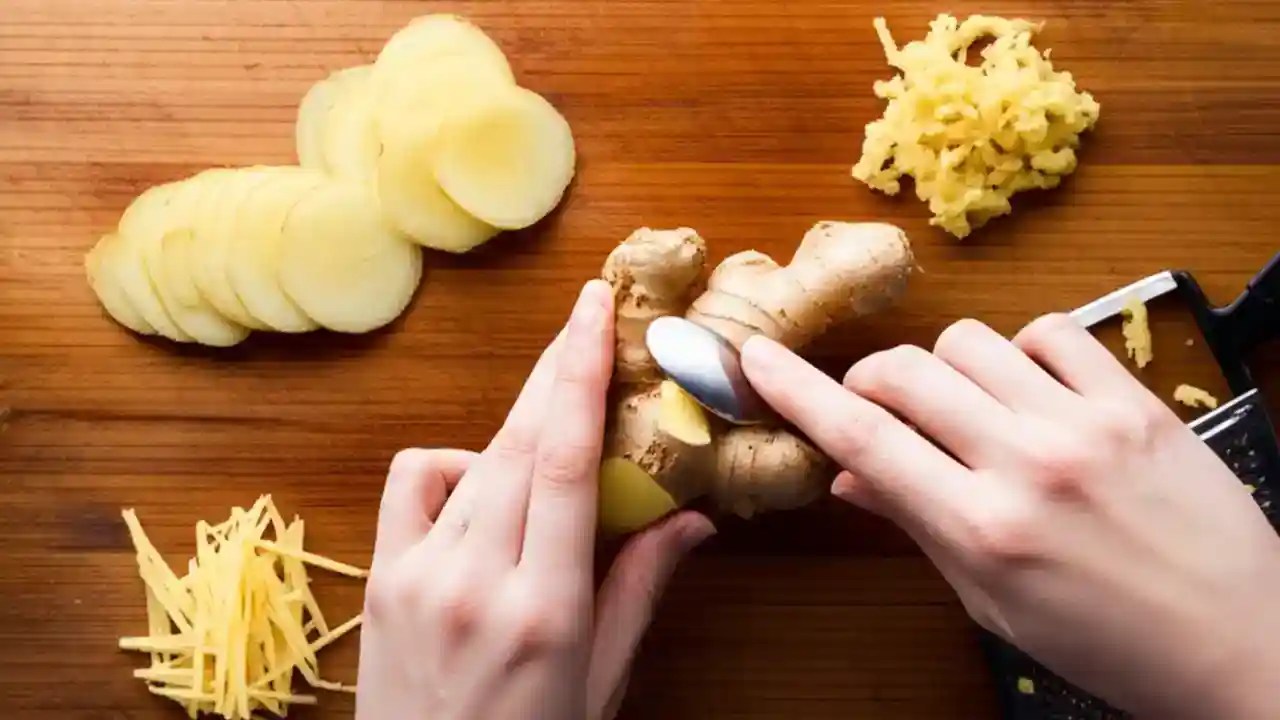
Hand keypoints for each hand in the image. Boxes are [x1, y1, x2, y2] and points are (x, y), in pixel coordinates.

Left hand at [357, 280, 714, 719]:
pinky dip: (455, 463)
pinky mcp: (381, 576)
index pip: (563, 461)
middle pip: (520, 440)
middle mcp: (475, 580)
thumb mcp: (600, 678)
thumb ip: (641, 588)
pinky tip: (482, 491)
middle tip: (587, 319)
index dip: (580, 373)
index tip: (594, 310)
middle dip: (557, 369)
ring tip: (555, 444)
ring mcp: (418, 575)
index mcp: (545, 609)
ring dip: (521, 428)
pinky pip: (415, 480)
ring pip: (475, 458)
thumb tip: (694, 517)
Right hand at [742, 315, 1279, 719]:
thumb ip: (916, 525)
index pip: (863, 441)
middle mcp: (1028, 464)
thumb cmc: (1106, 641)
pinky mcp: (1137, 400)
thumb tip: (846, 478)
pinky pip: (1049, 332)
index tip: (758, 359)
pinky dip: (1020, 351)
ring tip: (965, 405)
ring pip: (970, 341)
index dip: (798, 392)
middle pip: (908, 372)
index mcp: (981, 529)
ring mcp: (1087, 423)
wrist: (1241, 642)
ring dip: (944, 366)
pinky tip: (1029, 388)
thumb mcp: (992, 600)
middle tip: (876, 403)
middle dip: (871, 378)